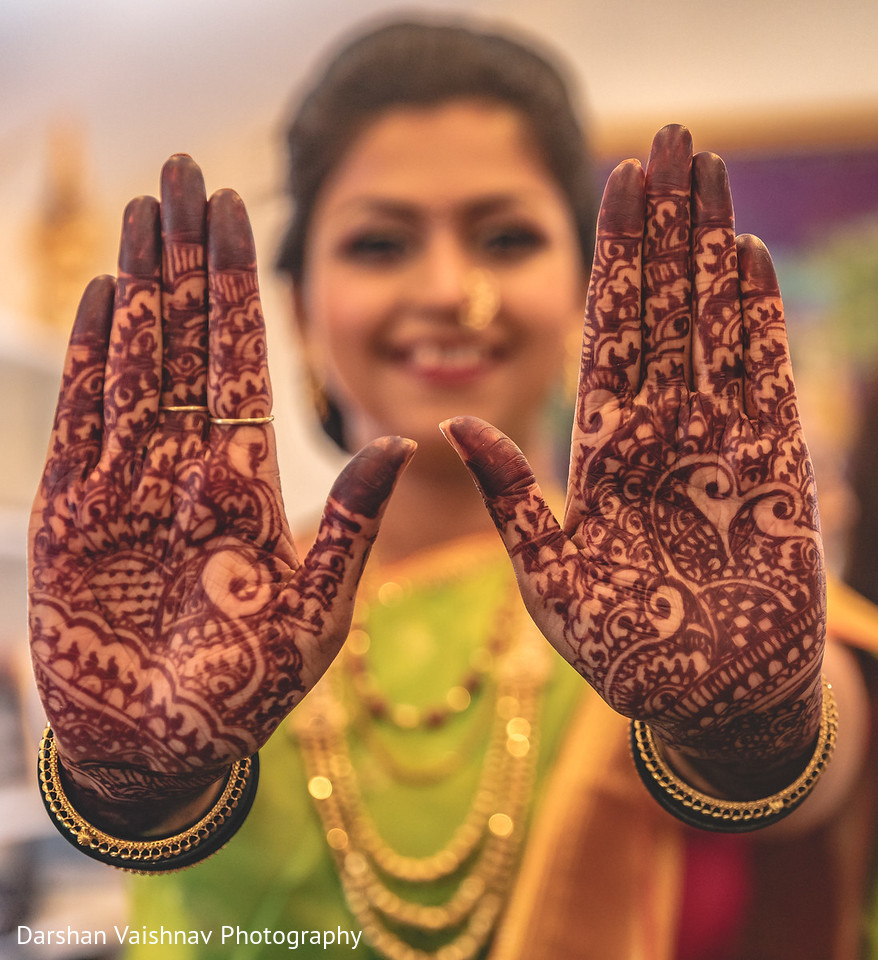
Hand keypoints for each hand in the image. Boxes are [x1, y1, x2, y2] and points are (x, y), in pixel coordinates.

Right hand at [28, 156, 412, 818]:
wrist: (162, 746)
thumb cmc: (244, 689)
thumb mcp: (314, 611)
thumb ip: (353, 527)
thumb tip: (401, 441)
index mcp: (249, 484)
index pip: (245, 363)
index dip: (239, 288)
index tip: (239, 210)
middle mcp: (188, 468)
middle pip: (188, 342)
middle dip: (186, 258)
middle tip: (184, 170)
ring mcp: (126, 485)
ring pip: (136, 364)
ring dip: (140, 286)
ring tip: (143, 210)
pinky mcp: (70, 514)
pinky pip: (82, 422)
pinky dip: (92, 360)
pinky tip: (105, 296)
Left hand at [443, 126, 823, 788]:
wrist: (707, 698)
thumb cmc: (624, 651)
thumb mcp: (548, 576)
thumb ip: (509, 501)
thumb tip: (450, 429)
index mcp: (602, 450)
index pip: (608, 331)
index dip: (613, 257)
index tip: (614, 182)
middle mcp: (660, 430)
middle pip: (664, 307)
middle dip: (667, 226)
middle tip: (672, 140)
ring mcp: (720, 441)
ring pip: (715, 323)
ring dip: (714, 248)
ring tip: (714, 171)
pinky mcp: (774, 465)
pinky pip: (767, 377)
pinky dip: (760, 318)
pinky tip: (749, 256)